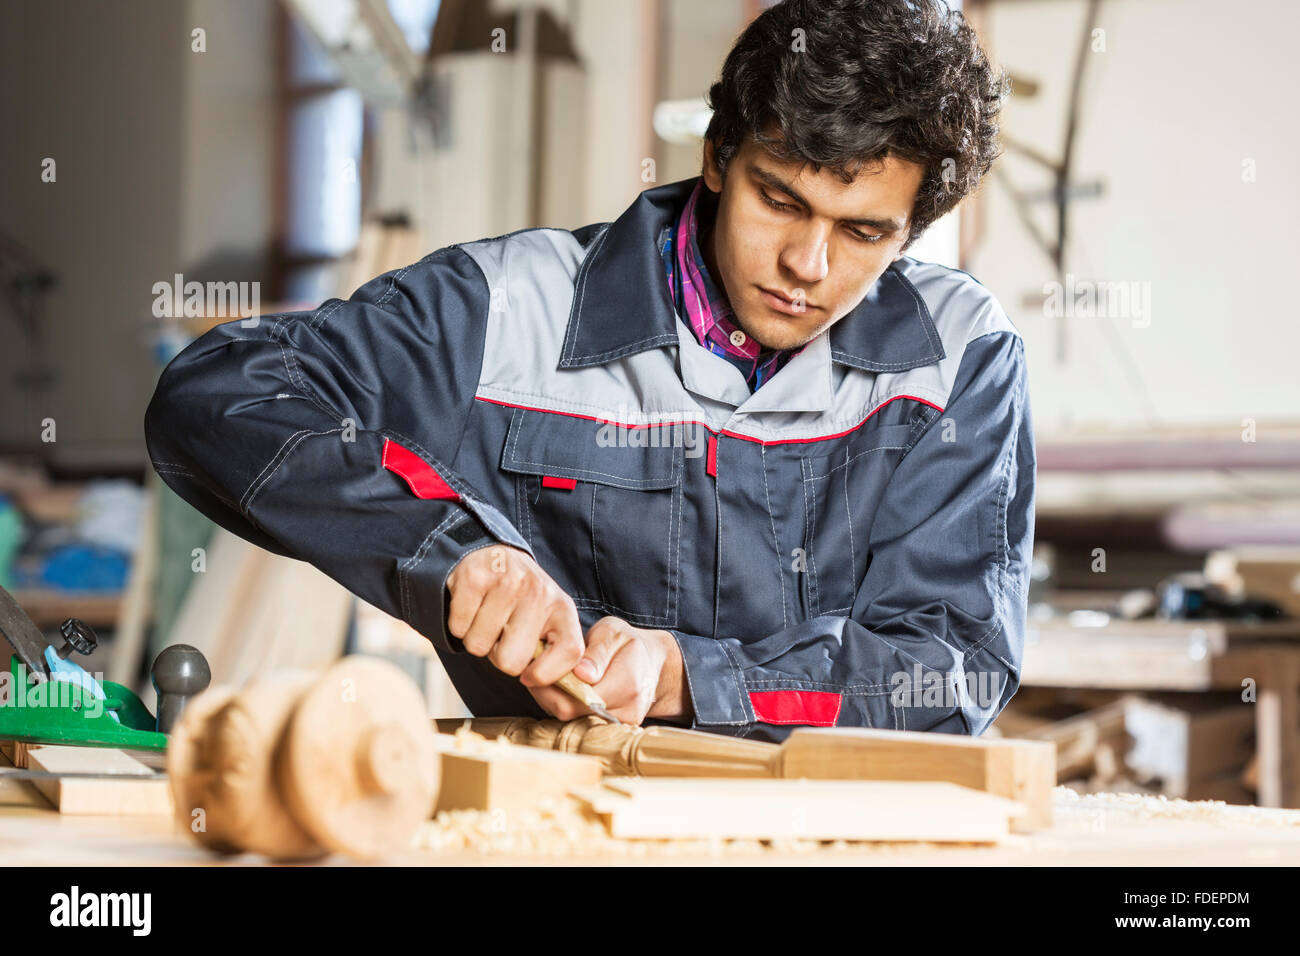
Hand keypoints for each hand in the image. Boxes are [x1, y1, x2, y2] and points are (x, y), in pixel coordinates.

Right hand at [445, 545, 582, 686]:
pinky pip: (458, 628)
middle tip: (503, 635)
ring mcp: (506, 583)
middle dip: (500, 657)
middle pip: (512, 662)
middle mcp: (538, 592)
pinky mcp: (474, 578)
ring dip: (477, 639)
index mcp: (562, 608)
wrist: (494, 556)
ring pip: (479, 647)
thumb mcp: (548, 621)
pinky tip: (472, 607)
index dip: (547, 675)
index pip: (570, 653)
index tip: (530, 676)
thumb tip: (566, 700)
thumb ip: (556, 654)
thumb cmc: (522, 601)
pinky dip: (459, 625)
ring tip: (488, 618)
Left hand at [525, 616, 691, 724]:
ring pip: (572, 719)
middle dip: (550, 692)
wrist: (649, 663)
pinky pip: (581, 723)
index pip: (577, 695)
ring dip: (559, 700)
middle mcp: (629, 708)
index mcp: (628, 681)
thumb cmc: (626, 644)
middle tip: (541, 672)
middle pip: (571, 711)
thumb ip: (597, 652)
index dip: (552, 682)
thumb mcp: (612, 633)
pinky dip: (571, 708)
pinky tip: (571, 692)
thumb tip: (582, 673)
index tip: (538, 667)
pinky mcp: (616, 730)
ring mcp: (624, 723)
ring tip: (559, 679)